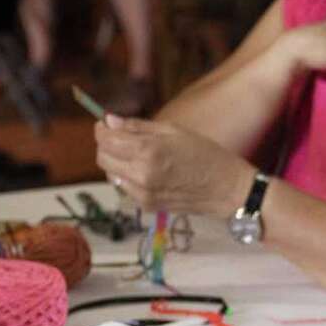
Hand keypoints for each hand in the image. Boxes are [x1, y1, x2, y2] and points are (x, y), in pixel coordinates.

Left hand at [94, 114, 255, 216]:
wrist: (224, 188)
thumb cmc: (204, 153)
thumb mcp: (172, 130)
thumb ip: (138, 127)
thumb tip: (110, 120)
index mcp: (148, 151)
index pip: (106, 139)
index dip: (102, 129)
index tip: (106, 124)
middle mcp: (141, 174)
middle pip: (102, 158)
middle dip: (106, 145)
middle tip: (120, 137)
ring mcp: (142, 193)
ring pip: (111, 174)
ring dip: (116, 162)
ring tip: (137, 155)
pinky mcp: (145, 205)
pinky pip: (124, 187)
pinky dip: (127, 177)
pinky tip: (146, 171)